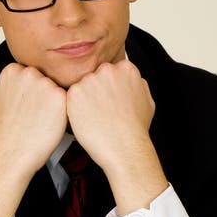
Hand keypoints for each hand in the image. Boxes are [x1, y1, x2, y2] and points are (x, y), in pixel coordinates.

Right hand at [0, 63, 67, 174]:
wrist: (12, 152)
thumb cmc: (4, 133)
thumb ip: (5, 91)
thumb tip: (10, 90)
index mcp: (11, 71)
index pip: (32, 73)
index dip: (32, 91)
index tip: (28, 105)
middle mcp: (28, 73)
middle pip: (46, 78)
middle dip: (45, 94)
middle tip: (38, 113)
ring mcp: (44, 83)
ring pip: (57, 89)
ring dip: (55, 103)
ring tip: (44, 120)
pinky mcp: (59, 96)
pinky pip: (68, 100)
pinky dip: (64, 112)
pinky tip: (53, 122)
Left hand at [66, 60, 167, 214]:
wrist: (125, 147)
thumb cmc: (135, 130)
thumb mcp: (147, 101)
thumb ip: (138, 86)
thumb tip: (130, 83)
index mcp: (126, 69)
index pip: (110, 71)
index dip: (108, 88)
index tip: (108, 99)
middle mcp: (108, 70)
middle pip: (94, 76)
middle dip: (95, 92)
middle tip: (100, 110)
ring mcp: (90, 80)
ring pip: (81, 87)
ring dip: (83, 101)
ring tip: (94, 117)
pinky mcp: (74, 93)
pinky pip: (70, 98)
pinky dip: (74, 110)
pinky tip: (86, 120)